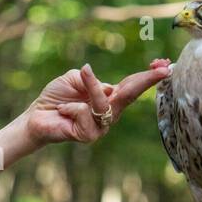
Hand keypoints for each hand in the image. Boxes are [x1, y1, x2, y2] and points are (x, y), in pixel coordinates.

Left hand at [24, 59, 171, 147]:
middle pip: (131, 94)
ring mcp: (101, 126)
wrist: (35, 117)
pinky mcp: (89, 135)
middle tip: (161, 67)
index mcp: (109, 97)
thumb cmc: (55, 98)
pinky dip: (72, 108)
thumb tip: (107, 87)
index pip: (132, 86)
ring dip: (90, 91)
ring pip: (104, 103)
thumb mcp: (74, 79)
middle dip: (145, 80)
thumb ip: (90, 79)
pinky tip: (62, 111)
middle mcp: (109, 112)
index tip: (165, 66)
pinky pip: (87, 114)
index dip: (148, 76)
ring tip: (68, 96)